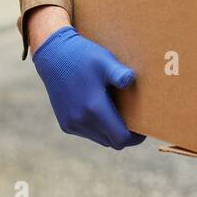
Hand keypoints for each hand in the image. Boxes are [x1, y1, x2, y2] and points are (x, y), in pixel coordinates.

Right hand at [31, 25, 146, 149]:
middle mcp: (82, 121)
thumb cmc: (82, 56)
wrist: (53, 55)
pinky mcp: (65, 124)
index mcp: (94, 108)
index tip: (143, 128)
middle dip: (124, 134)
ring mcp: (72, 124)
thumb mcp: (104, 61)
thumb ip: (120, 74)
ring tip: (116, 112)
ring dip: (109, 131)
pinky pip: (88, 133)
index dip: (135, 138)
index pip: (121, 139)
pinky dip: (97, 127)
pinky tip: (99, 110)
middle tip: (132, 118)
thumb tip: (132, 82)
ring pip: (100, 139)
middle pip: (112, 142)